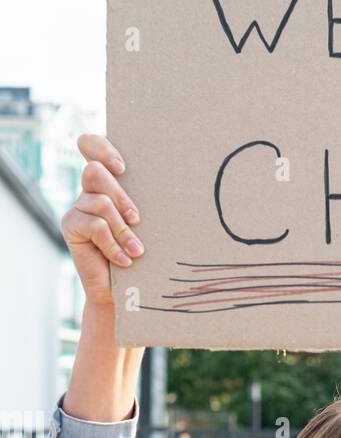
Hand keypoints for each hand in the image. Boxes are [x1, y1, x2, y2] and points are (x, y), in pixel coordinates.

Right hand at [61, 134, 143, 307]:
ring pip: (99, 202)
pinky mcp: (70, 226)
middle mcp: (89, 190)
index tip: (122, 167)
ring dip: (122, 228)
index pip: (91, 145)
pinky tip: (125, 260)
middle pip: (94, 172)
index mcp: (108, 182)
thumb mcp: (146, 224)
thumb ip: (145, 203)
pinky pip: (94, 226)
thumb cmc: (142, 254)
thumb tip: (173, 188)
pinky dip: (113, 245)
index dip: (101, 148)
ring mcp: (78, 207)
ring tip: (137, 250)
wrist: (124, 291)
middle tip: (137, 218)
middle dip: (120, 196)